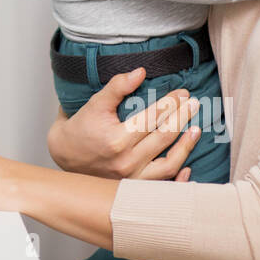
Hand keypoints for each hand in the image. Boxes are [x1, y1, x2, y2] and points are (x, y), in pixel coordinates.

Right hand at [46, 69, 201, 180]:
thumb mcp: (94, 104)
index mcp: (116, 139)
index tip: (183, 92)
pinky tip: (188, 166)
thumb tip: (140, 72)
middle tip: (194, 103)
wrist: (64, 156)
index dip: (171, 103)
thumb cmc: (79, 129)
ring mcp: (131, 178)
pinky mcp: (133, 187)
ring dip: (186, 146)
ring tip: (196, 128)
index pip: (152, 117)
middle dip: (182, 117)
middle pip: (164, 137)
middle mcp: (126, 161)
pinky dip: (178, 178)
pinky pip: (162, 185)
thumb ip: (117, 87)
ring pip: (168, 163)